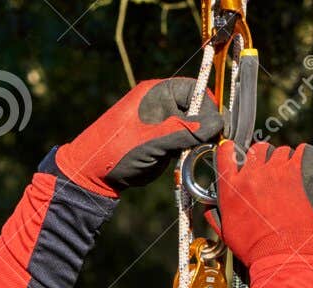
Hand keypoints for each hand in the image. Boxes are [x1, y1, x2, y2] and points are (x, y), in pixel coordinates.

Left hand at [56, 78, 223, 196]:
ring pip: (194, 127)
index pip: (194, 88)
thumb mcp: (152, 139)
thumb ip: (185, 130)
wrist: (94, 174)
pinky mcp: (164, 142)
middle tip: (210, 143)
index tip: (216, 126)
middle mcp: (162, 104)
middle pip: (198, 108)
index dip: (208, 105)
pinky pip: (186, 142)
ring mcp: (164, 123)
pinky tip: (189, 159)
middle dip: (206, 124)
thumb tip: (217, 124)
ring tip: (198, 153)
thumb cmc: (116, 150)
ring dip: (200, 140)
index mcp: (157, 92)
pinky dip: (191, 151)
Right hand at [206, 141, 312, 264]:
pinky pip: (304, 152)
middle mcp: (251, 174)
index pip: (225, 153)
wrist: (284, 258)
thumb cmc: (256, 250)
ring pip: (281, 151)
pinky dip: (306, 159)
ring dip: (285, 162)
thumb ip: (218, 216)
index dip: (231, 150)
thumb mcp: (228, 235)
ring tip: (290, 181)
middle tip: (271, 176)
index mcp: (231, 188)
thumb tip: (210, 210)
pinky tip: (306, 172)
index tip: (236, 153)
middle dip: (263, 159)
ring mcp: (276, 170)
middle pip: (257, 150)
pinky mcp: (299, 172)